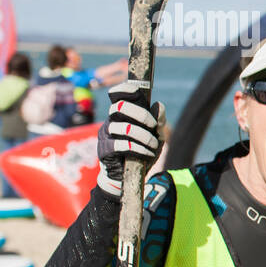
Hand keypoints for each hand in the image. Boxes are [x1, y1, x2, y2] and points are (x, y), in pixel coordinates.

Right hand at [96, 81, 165, 197]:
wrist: (127, 177)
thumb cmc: (141, 152)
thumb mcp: (156, 137)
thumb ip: (158, 121)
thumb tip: (158, 105)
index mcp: (121, 114)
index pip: (117, 95)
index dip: (124, 89)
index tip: (136, 91)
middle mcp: (111, 121)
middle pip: (119, 107)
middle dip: (141, 115)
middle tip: (154, 126)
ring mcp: (105, 135)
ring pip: (121, 127)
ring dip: (143, 136)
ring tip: (153, 145)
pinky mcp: (104, 150)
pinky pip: (120, 145)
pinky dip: (137, 149)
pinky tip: (147, 153)